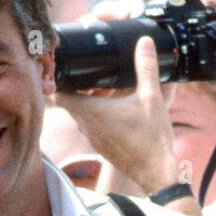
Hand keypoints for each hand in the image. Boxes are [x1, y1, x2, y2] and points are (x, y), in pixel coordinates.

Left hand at [54, 34, 181, 193]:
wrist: (156, 172)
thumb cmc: (151, 138)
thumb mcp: (152, 98)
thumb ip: (146, 68)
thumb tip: (145, 42)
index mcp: (91, 113)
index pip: (60, 94)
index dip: (59, 79)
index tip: (65, 67)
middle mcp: (86, 127)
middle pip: (71, 101)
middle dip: (78, 85)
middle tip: (89, 70)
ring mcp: (93, 138)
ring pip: (82, 114)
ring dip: (89, 100)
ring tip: (106, 87)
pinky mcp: (101, 145)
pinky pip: (92, 125)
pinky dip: (98, 113)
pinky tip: (116, 106)